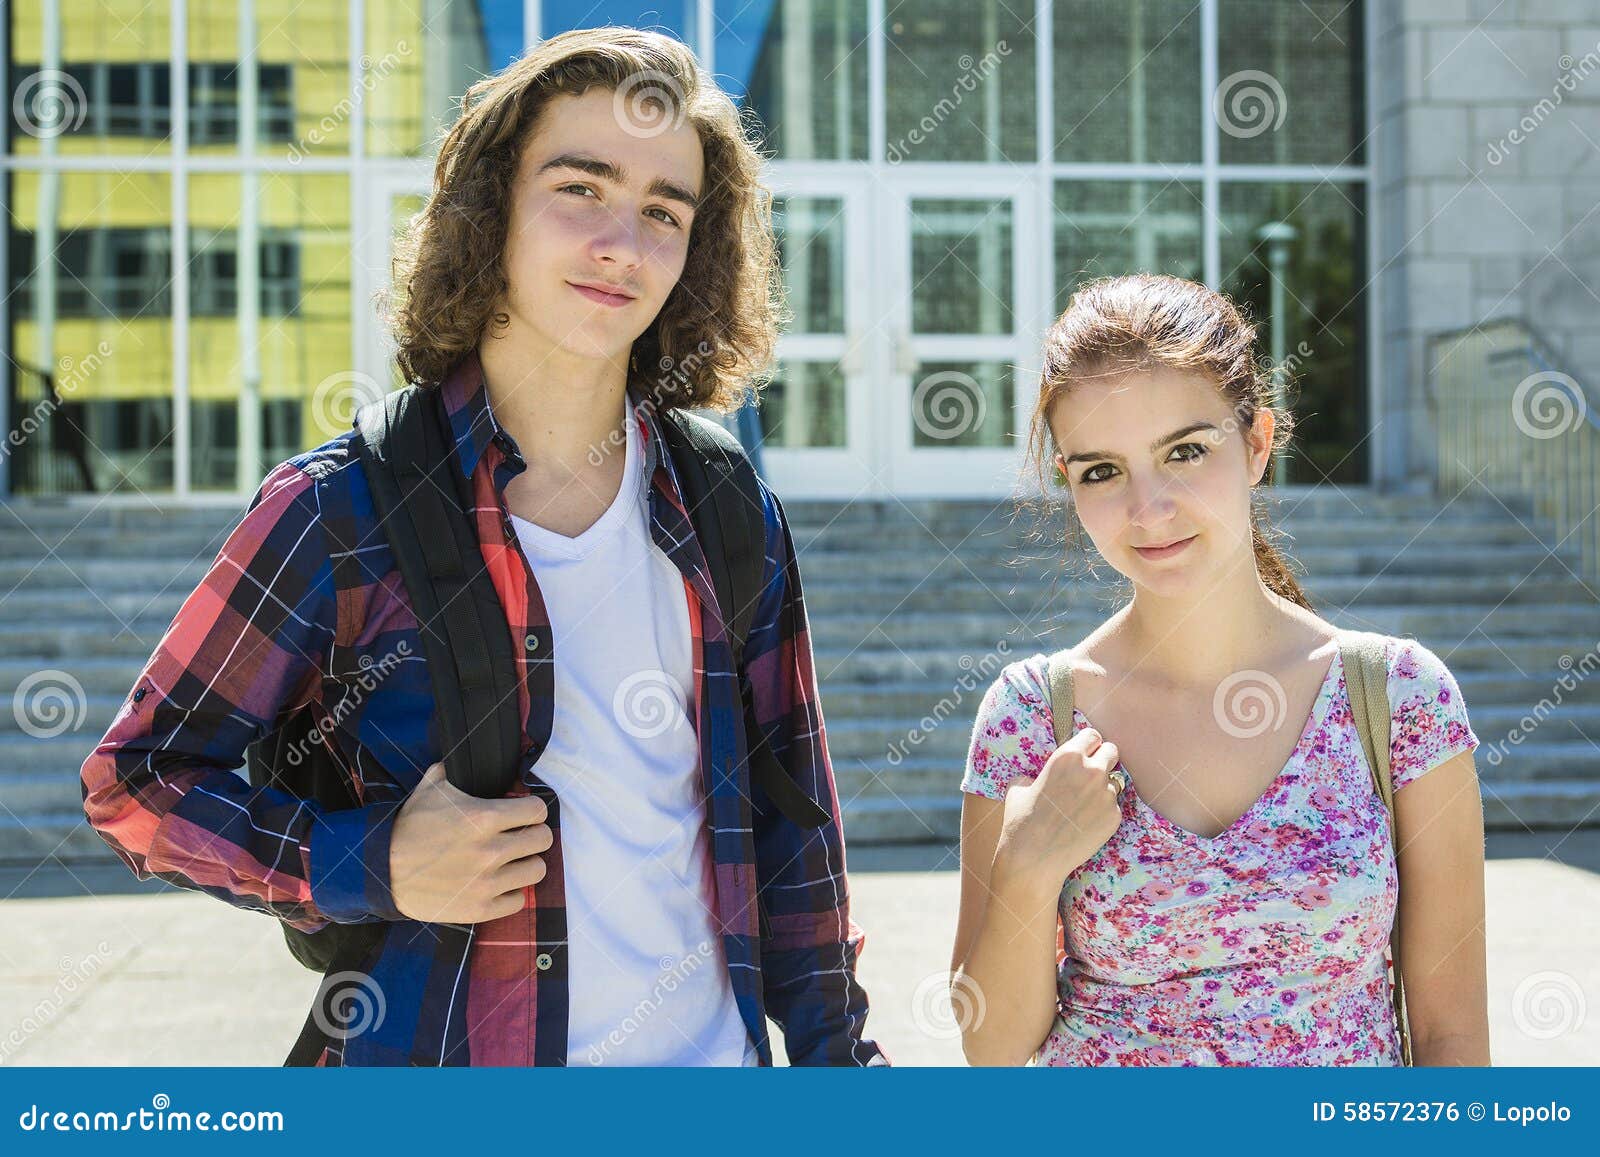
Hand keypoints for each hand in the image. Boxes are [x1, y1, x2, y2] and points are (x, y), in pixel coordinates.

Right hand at [389, 762, 552, 922]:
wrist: (382, 871)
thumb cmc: (409, 827)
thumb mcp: (430, 788)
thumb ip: (454, 769)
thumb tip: (469, 754)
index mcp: (483, 818)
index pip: (537, 810)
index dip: (532, 809)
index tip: (523, 812)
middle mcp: (491, 851)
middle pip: (543, 840)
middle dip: (533, 834)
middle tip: (519, 835)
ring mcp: (487, 883)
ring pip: (537, 870)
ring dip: (525, 863)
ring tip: (511, 860)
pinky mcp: (480, 909)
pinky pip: (518, 900)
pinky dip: (511, 892)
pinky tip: (498, 882)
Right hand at [993, 726, 1122, 890]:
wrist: (1033, 860)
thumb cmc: (1020, 822)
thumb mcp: (1018, 787)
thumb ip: (1033, 774)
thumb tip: (1034, 776)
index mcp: (1067, 756)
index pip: (1092, 735)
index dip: (1088, 745)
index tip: (1084, 754)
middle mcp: (1091, 771)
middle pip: (1112, 751)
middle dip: (1103, 760)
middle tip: (1090, 775)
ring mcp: (1106, 795)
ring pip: (1115, 781)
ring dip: (1103, 788)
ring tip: (1084, 805)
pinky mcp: (1114, 817)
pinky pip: (1114, 806)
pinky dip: (1104, 812)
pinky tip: (1085, 824)